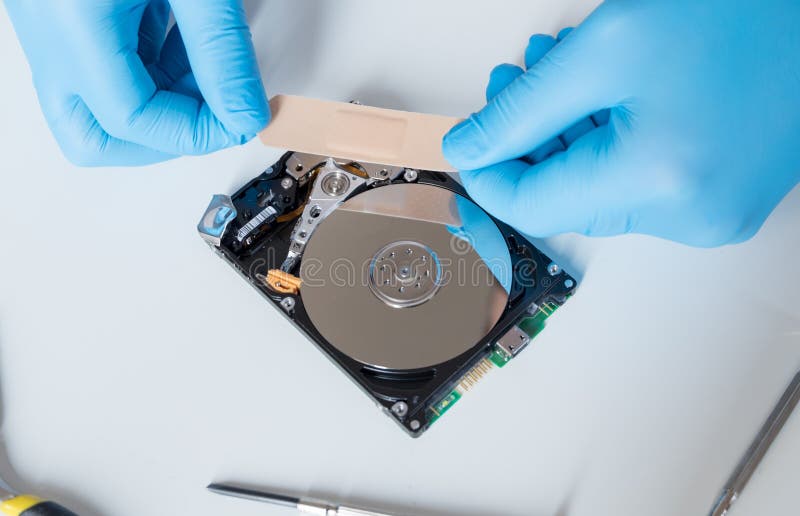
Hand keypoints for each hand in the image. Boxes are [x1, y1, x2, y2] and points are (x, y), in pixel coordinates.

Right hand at [5, 0, 268, 165]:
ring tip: (209, 70)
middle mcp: (47, 32)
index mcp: (71, 25)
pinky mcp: (60, 8)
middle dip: (162, 140)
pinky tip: (186, 41)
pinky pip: (99, 65)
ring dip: (160, 103)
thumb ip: (220, 50)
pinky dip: (148, 69)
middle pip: (93, 135)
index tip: (244, 118)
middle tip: (213, 117)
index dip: (198, 132)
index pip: (134, 120)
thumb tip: (244, 112)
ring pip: (94, 103)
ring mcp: (46, 22)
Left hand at [442, 0, 799, 246]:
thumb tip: (469, 146)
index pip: (532, 206)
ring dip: (564, 135)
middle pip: (564, 197)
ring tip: (552, 73)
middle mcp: (688, 217)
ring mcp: (709, 215)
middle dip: (528, 140)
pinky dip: (605, 142)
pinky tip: (596, 95)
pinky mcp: (720, 200)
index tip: (468, 137)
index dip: (488, 172)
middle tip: (512, 83)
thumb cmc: (744, 13)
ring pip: (598, 188)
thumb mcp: (606, 49)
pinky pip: (637, 183)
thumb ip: (523, 109)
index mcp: (659, 182)